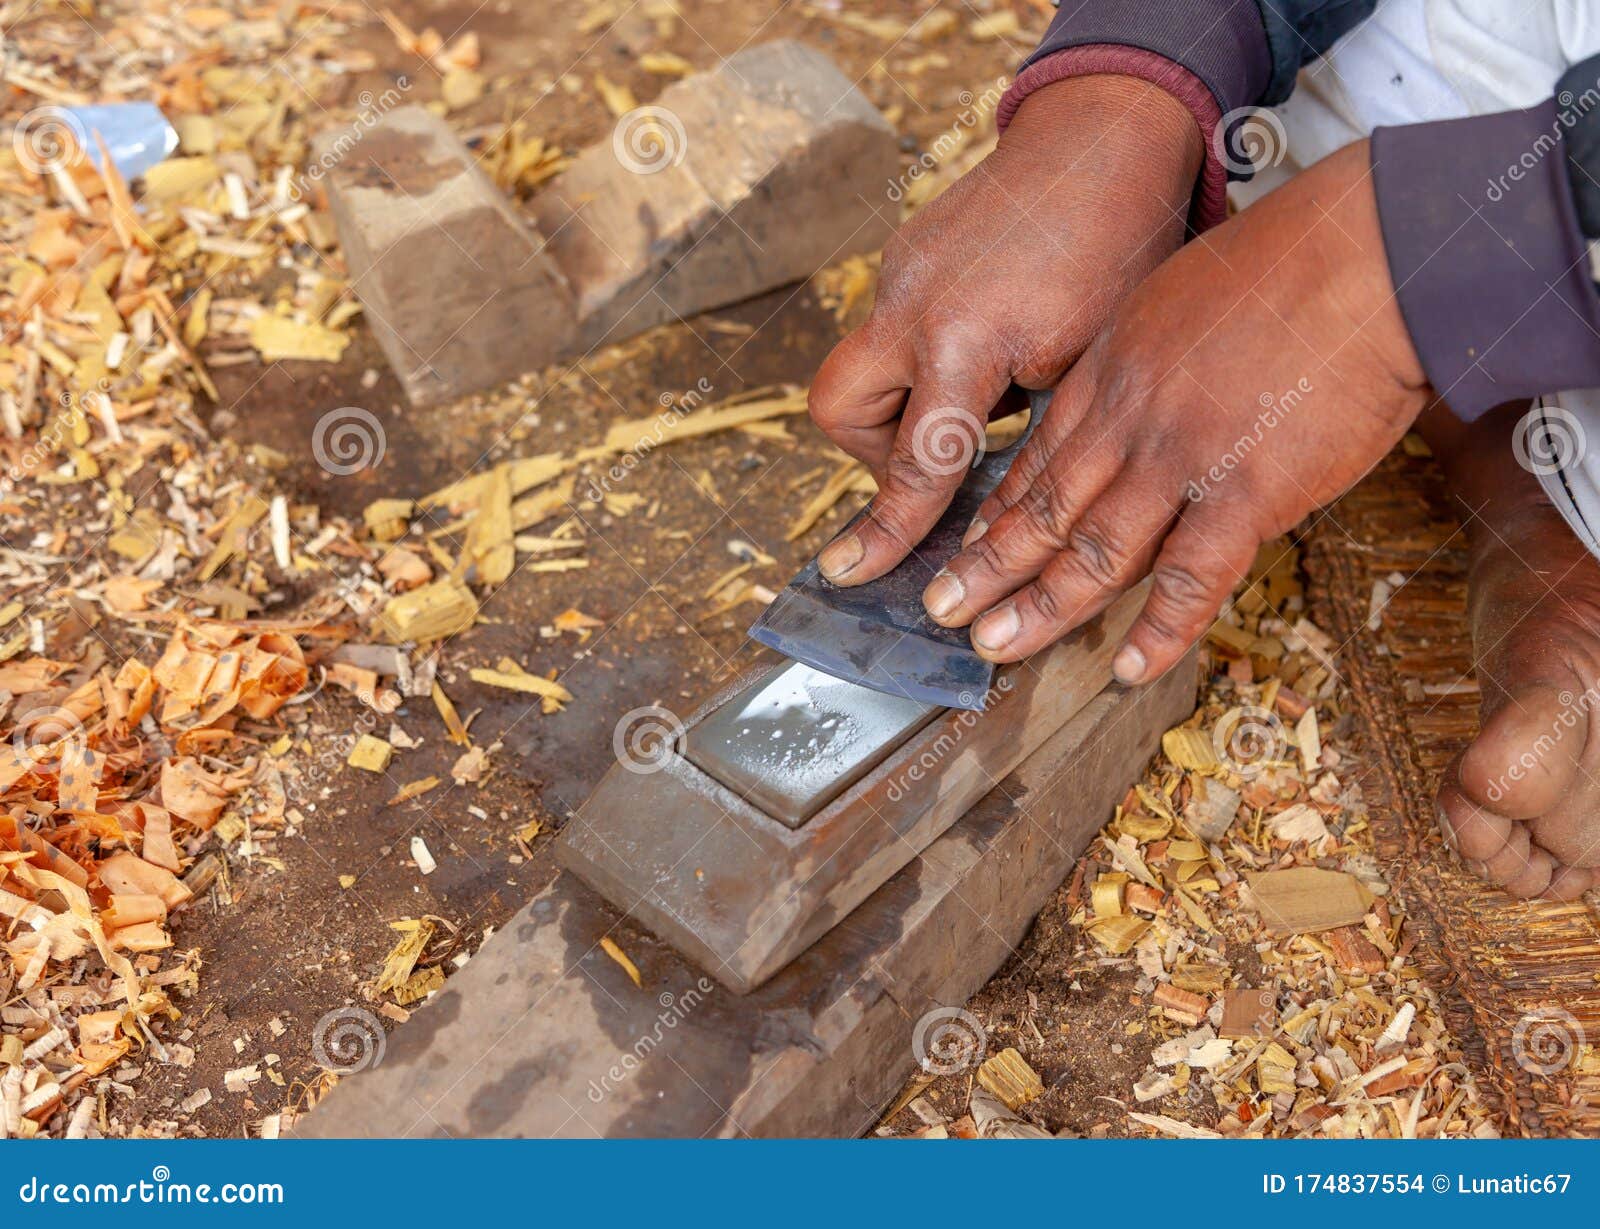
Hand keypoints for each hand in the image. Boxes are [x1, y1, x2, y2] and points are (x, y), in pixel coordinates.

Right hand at [808, 74, 1203, 584]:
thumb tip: (997, 502)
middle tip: (941, 461)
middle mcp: (912, 304)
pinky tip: (988, 348)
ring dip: (906, 407)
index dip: (889, 530)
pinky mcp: (905, 250)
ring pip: (862, 369)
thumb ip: (1030, 433)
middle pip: (841, 411)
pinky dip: (928, 360)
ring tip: (980, 402)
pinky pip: (893, 329)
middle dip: (876, 454)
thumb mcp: (1090, 362)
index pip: (918, 463)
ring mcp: (899, 271)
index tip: (850, 572)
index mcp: (965, 338)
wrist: (1106, 134)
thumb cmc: (1122, 246)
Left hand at [922, 139, 1430, 682]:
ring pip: (1092, 549)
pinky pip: (1188, 578)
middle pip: (1043, 508)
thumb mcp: (1181, 293)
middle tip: (939, 610)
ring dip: (1039, 607)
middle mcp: (1130, 419)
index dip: (998, 508)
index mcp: (1114, 369)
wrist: (1368, 253)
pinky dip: (1156, 628)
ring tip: (994, 646)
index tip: (968, 543)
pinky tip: (1125, 666)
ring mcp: (1181, 460)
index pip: (1039, 454)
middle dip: (986, 566)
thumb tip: (1150, 394)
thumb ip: (1152, 358)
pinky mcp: (1246, 493)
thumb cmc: (1295, 262)